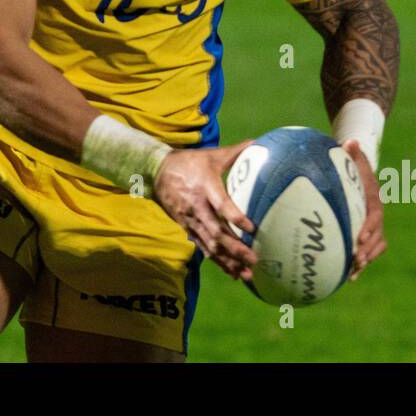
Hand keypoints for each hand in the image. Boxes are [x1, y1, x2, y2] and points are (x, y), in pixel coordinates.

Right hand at [153, 140, 258, 280]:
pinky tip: (232, 273)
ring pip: (210, 245)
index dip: (236, 218)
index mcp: (206, 187)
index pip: (222, 206)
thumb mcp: (211, 156)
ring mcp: (191, 220)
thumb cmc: (188, 163)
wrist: (155, 173)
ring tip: (246, 273)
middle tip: (254, 259)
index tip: (252, 228)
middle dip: (235, 248)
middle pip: (217, 232)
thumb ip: (236, 152)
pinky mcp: (187, 228)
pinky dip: (218, 261)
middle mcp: (198, 207)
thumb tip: (259, 142)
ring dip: (228, 261)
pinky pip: (203, 248)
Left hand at [342, 140, 384, 279]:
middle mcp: (376, 215)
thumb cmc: (354, 167)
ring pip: (375, 246)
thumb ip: (351, 153)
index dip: (369, 227)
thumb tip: (349, 141)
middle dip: (368, 249)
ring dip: (366, 259)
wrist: (360, 175)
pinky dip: (360, 265)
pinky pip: (367, 252)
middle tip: (357, 259)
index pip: (375, 215)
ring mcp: (373, 226)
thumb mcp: (353, 159)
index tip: (360, 236)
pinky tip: (348, 278)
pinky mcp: (366, 235)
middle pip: (377, 236)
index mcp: (373, 200)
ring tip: (354, 270)